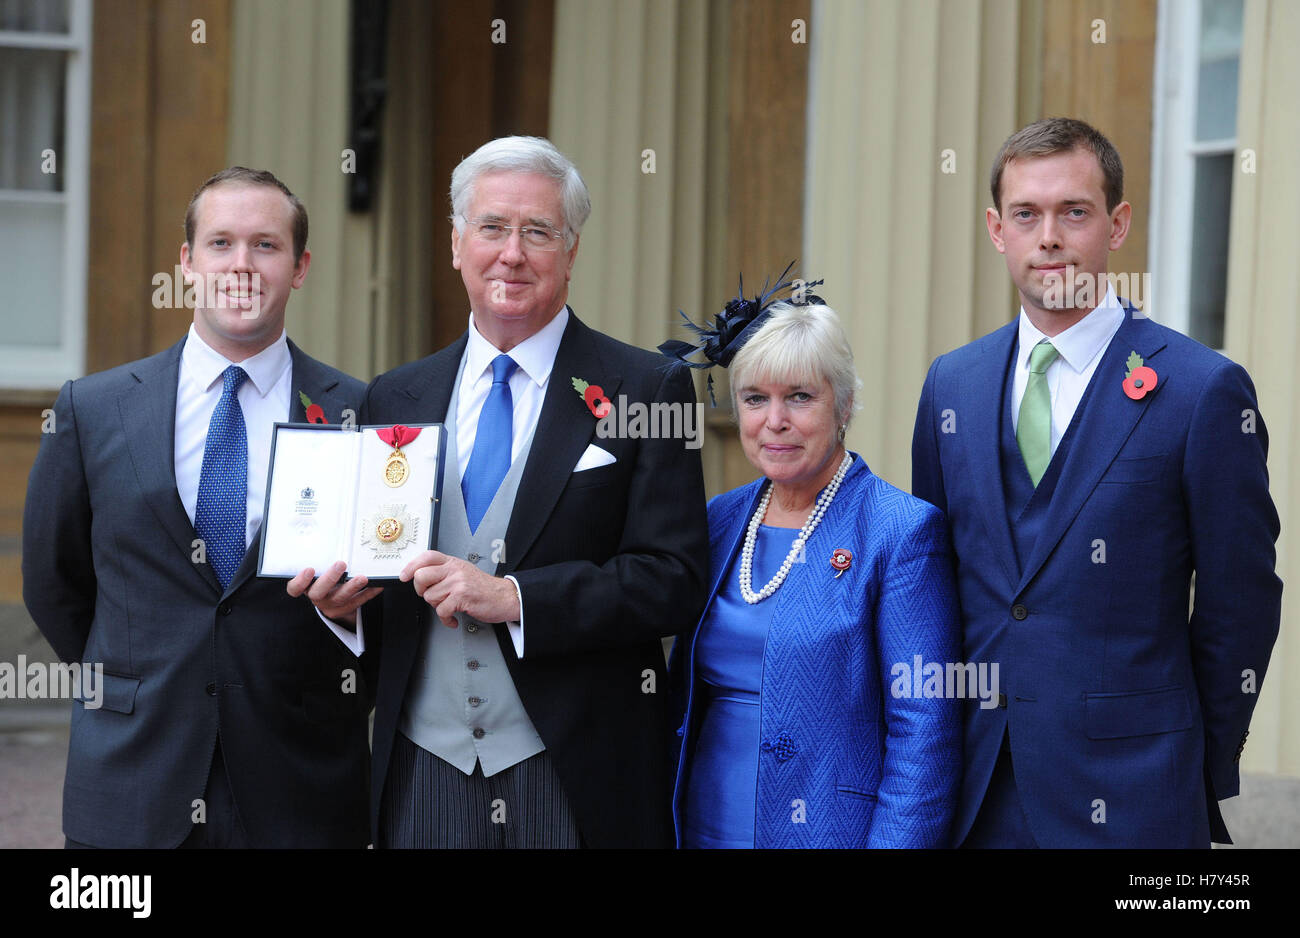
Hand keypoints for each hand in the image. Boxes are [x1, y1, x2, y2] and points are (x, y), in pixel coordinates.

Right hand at [287, 561, 383, 626]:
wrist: (333, 599)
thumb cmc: (324, 577)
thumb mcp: (319, 568)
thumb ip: (320, 558)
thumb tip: (328, 531)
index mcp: (306, 586)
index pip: (294, 588)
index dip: (300, 581)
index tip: (309, 569)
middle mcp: (316, 596)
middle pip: (318, 592)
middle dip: (330, 578)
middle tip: (341, 564)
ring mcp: (330, 605)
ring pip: (340, 598)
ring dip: (351, 587)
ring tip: (363, 577)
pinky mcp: (345, 609)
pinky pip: (358, 602)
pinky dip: (368, 593)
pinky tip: (377, 584)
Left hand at [400, 550, 519, 628]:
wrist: (505, 597)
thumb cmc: (484, 588)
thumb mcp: (464, 572)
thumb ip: (445, 572)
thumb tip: (422, 577)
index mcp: (453, 562)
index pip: (427, 556)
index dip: (411, 565)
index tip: (404, 575)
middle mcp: (455, 570)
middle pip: (421, 576)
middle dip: (421, 590)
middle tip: (430, 595)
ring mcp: (458, 582)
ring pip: (430, 597)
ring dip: (437, 606)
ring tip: (449, 606)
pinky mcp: (462, 597)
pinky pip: (441, 610)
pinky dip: (446, 619)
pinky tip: (453, 618)